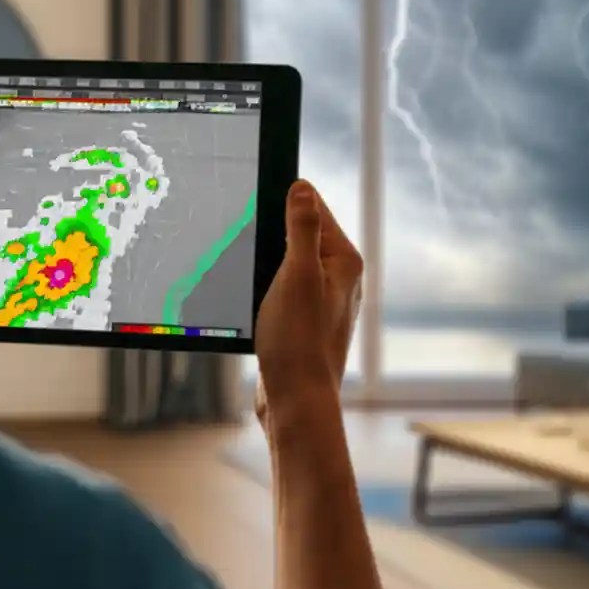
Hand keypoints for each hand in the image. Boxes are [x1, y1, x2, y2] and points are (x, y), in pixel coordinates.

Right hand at [254, 180, 362, 425]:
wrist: (296, 400)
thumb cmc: (298, 341)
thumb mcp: (298, 275)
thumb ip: (302, 229)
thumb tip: (302, 188)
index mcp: (344, 261)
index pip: (315, 208)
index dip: (283, 201)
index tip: (254, 199)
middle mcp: (339, 278)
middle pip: (300, 234)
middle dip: (272, 233)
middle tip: (244, 238)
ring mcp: (322, 300)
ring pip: (288, 263)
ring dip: (266, 263)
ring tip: (248, 273)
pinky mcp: (304, 320)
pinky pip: (283, 288)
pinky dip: (266, 287)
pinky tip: (250, 297)